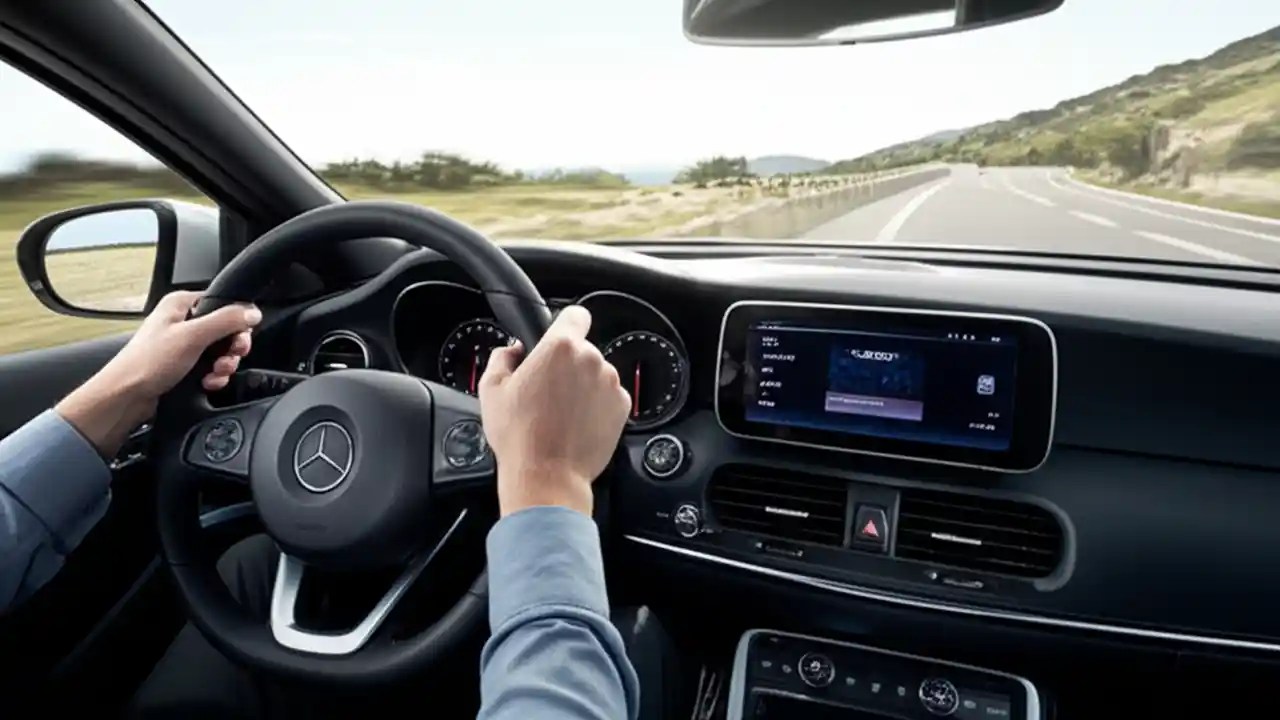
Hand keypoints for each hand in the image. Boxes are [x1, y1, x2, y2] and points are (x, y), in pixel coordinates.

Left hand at [56, 291, 260, 455]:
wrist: (127, 397)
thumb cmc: (147, 363)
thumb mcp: (192, 336)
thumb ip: (226, 321)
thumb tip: (252, 312)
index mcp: (182, 304)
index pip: (224, 304)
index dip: (237, 323)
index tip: (239, 339)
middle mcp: (183, 321)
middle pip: (226, 330)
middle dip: (231, 349)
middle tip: (228, 359)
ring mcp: (184, 344)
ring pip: (221, 351)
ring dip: (223, 366)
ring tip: (214, 374)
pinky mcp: (185, 364)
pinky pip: (212, 367)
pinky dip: (214, 376)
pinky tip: (207, 382)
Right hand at [479, 306, 629, 515]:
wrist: (547, 475)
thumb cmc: (519, 435)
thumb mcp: (492, 389)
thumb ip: (503, 357)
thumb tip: (513, 350)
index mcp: (561, 347)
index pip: (575, 315)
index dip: (565, 325)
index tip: (558, 337)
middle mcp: (592, 359)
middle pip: (582, 350)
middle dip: (567, 365)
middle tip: (546, 390)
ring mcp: (610, 384)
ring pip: (596, 374)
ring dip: (583, 386)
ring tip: (560, 412)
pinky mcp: (622, 407)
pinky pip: (609, 397)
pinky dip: (596, 406)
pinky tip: (576, 424)